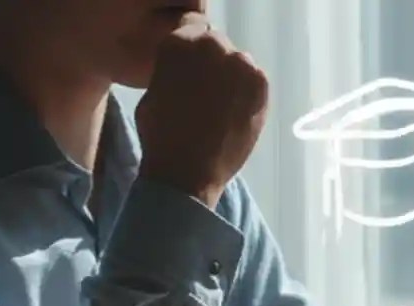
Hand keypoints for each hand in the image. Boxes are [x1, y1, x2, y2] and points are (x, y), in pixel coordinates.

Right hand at [136, 16, 268, 207]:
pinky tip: (234, 114)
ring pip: (238, 63)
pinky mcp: (261, 84)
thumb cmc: (161, 136)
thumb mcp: (153, 91)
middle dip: (212, 64)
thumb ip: (173, 70)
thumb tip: (186, 70)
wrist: (187, 171)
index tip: (194, 68)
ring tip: (221, 108)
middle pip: (216, 44)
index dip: (192, 49)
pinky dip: (247, 94)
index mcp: (179, 42)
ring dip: (231, 78)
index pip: (191, 26)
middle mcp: (211, 44)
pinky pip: (254, 81)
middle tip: (207, 93)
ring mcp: (240, 63)